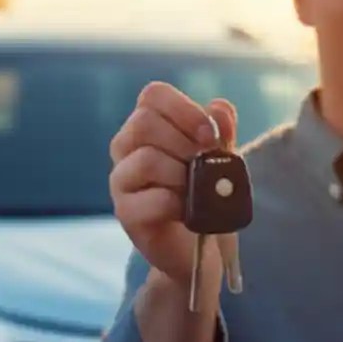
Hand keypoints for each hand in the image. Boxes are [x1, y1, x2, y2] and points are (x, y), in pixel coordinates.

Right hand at [109, 81, 237, 289]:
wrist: (198, 246)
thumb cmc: (205, 194)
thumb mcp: (219, 158)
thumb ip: (221, 132)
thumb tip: (219, 108)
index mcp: (147, 126)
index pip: (153, 95)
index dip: (184, 109)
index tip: (209, 135)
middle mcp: (126, 148)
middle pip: (144, 122)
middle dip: (184, 142)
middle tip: (204, 164)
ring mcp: (121, 181)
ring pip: (146, 159)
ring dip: (182, 173)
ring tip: (197, 189)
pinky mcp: (126, 214)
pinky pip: (152, 199)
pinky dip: (179, 203)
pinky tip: (189, 210)